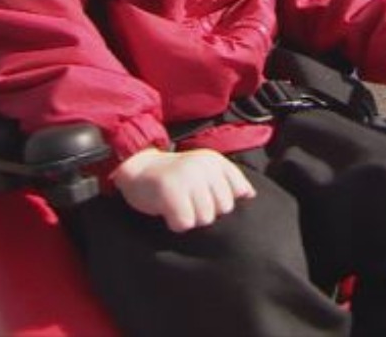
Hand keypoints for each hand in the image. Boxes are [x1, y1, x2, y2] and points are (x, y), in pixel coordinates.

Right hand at [111, 148, 255, 231]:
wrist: (135, 169)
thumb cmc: (173, 175)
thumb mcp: (203, 170)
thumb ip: (228, 180)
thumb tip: (251, 195)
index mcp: (214, 161)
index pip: (238, 191)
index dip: (222, 202)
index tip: (205, 196)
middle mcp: (203, 166)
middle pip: (223, 209)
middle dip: (206, 212)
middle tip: (187, 201)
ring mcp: (187, 177)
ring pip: (205, 218)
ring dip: (190, 218)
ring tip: (177, 205)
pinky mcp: (170, 192)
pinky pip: (185, 223)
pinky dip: (175, 223)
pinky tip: (167, 212)